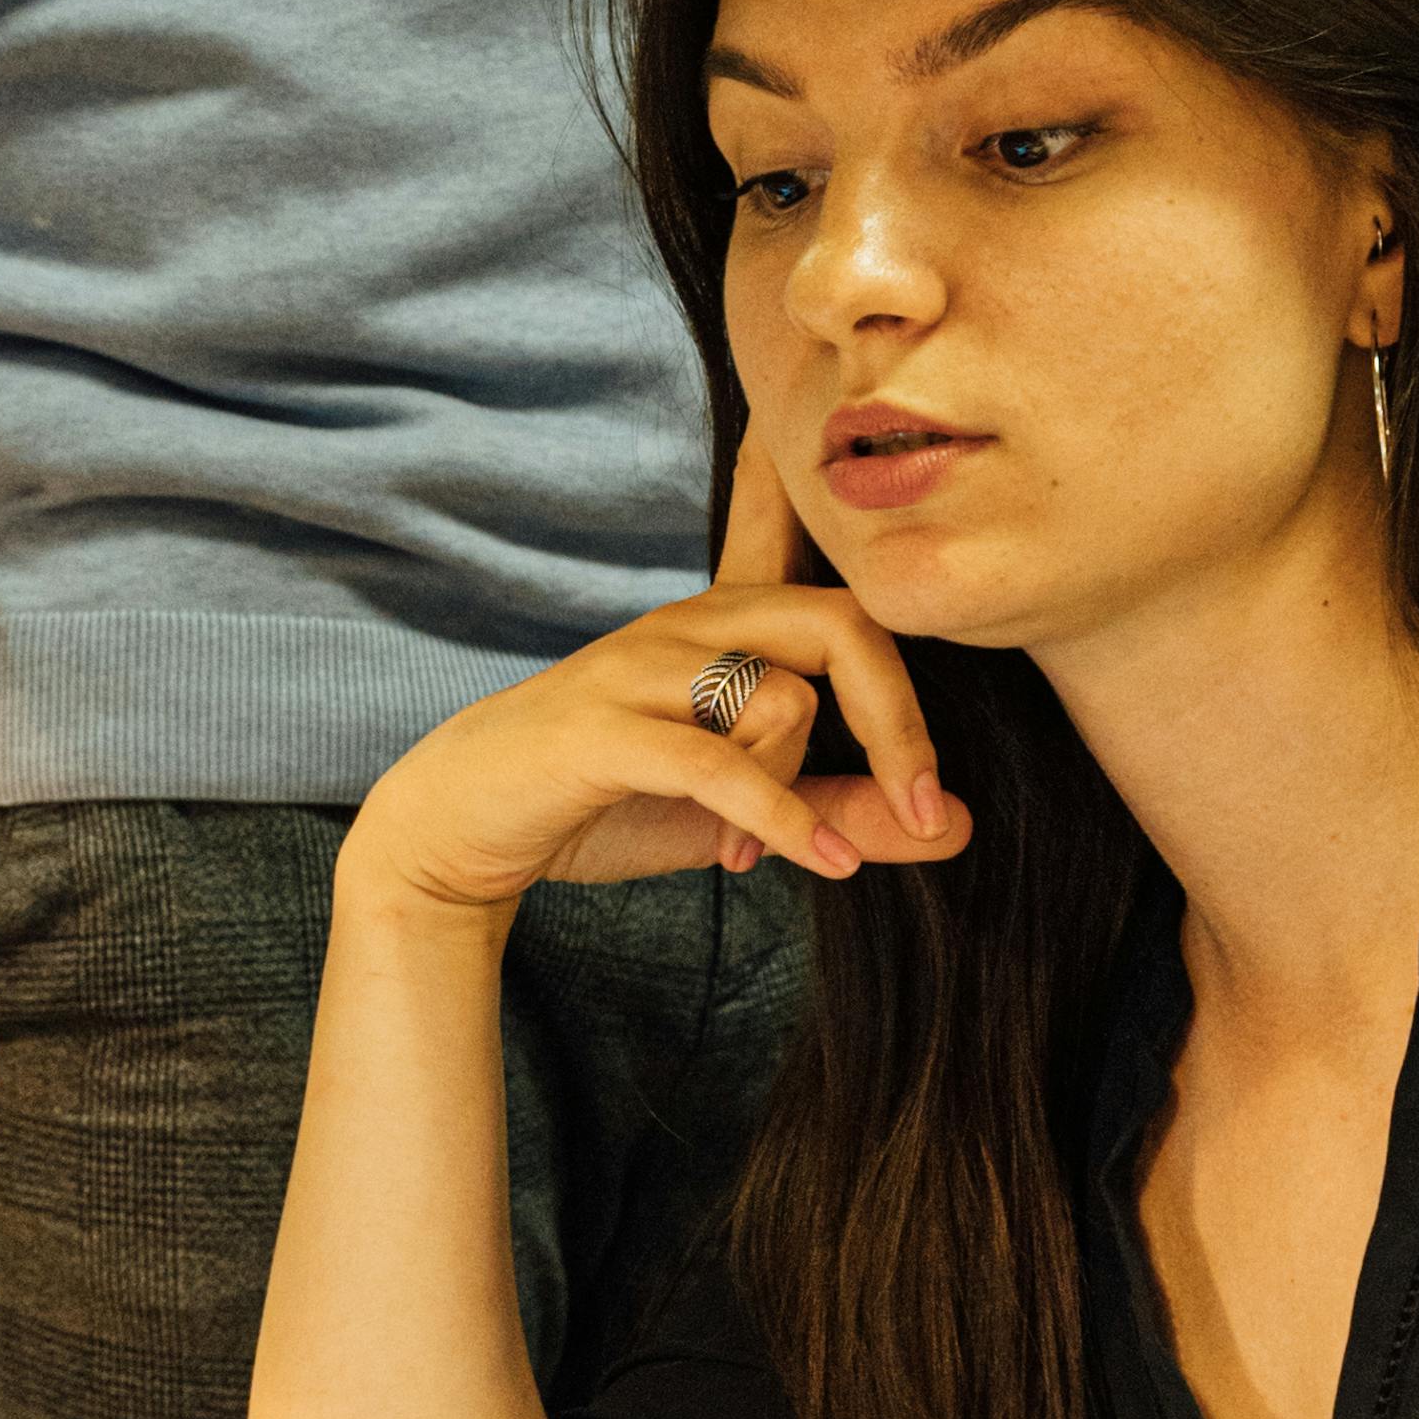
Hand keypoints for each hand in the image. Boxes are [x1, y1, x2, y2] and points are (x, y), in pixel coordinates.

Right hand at [340, 437, 974, 918]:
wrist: (462, 828)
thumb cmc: (607, 801)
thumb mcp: (745, 813)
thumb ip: (843, 808)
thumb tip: (957, 826)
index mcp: (723, 624)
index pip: (814, 555)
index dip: (888, 570)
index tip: (935, 699)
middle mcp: (688, 624)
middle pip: (841, 625)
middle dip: (901, 719)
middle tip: (922, 803)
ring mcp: (640, 668)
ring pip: (783, 700)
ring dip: (793, 789)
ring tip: (759, 844)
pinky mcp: (603, 728)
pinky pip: (722, 762)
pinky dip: (786, 821)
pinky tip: (823, 863)